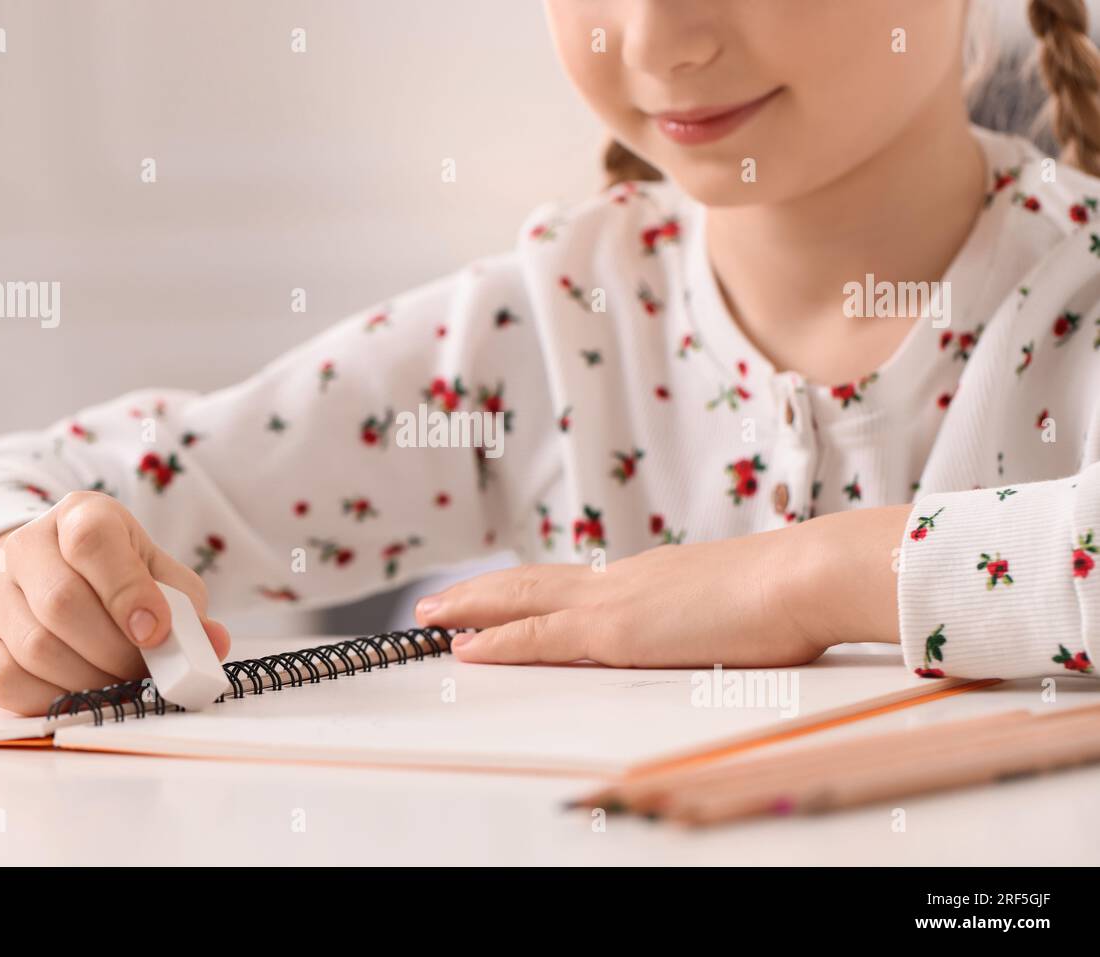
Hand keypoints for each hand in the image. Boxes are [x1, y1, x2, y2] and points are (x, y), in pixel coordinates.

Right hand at [0, 490, 229, 714]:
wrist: (58, 582)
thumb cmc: (125, 578)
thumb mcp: (163, 576)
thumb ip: (188, 607)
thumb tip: (212, 644)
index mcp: (81, 516)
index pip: (91, 541)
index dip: (127, 591)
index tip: (155, 632)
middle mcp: (28, 547)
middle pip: (62, 603)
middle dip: (115, 650)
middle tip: (146, 669)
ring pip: (36, 648)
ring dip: (91, 679)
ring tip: (123, 682)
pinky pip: (7, 681)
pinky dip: (55, 698)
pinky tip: (85, 691)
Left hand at [414, 507, 906, 667]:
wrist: (805, 576)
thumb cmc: (787, 594)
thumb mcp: (735, 604)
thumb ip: (705, 612)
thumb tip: (709, 623)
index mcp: (648, 576)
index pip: (570, 584)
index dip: (526, 593)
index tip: (496, 599)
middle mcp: (621, 580)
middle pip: (531, 583)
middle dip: (479, 594)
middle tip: (435, 603)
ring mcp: (615, 601)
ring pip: (521, 601)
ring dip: (470, 609)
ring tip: (428, 617)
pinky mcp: (617, 630)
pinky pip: (539, 636)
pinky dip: (497, 640)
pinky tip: (465, 648)